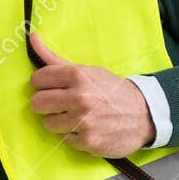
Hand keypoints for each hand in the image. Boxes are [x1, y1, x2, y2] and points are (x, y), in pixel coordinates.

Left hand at [28, 33, 154, 157]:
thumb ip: (55, 59)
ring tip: (77, 116)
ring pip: (48, 122)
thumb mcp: (88, 71)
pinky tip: (87, 128)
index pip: (38, 80)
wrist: (146, 114)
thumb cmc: (112, 90)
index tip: (54, 86)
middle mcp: (79, 98)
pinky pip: (64, 138)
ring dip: (59, 121)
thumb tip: (32, 38)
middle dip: (47, 103)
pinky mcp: (88, 141)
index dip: (44, 84)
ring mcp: (83, 121)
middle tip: (62, 103)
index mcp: (78, 76)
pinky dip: (73, 135)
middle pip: (37, 103)